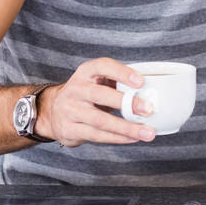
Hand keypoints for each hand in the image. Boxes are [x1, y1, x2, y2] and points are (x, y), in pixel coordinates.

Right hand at [35, 57, 155, 146]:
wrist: (52, 111)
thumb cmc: (87, 93)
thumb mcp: (97, 81)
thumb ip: (118, 83)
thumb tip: (153, 92)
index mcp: (86, 72)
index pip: (103, 66)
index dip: (122, 72)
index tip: (141, 81)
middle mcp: (75, 89)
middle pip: (100, 94)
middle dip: (126, 103)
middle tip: (149, 109)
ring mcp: (70, 110)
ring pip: (100, 120)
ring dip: (126, 128)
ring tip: (148, 133)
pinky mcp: (69, 129)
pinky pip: (96, 135)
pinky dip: (117, 138)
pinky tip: (133, 138)